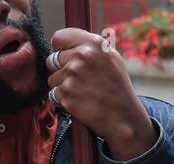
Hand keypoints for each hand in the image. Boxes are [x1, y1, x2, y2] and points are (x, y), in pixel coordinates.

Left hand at [48, 28, 155, 160]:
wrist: (122, 115)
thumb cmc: (117, 86)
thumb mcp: (110, 57)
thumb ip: (89, 47)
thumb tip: (67, 44)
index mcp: (93, 43)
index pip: (58, 38)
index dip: (60, 49)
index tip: (65, 56)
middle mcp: (81, 57)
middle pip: (52, 59)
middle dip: (60, 69)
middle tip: (78, 79)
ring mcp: (72, 76)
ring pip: (52, 78)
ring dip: (61, 86)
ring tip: (81, 91)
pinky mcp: (66, 95)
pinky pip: (54, 95)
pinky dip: (63, 100)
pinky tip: (79, 101)